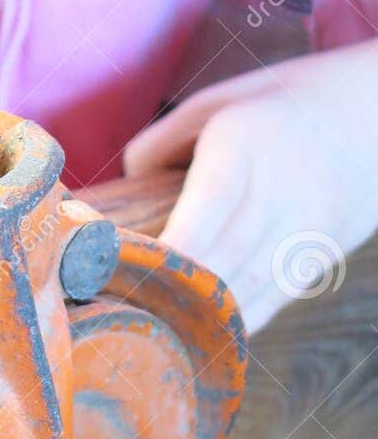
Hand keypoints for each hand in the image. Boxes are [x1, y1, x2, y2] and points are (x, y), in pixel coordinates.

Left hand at [124, 41, 377, 332]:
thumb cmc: (281, 106)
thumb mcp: (220, 101)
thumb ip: (163, 142)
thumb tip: (122, 195)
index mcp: (247, 141)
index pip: (205, 210)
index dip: (168, 253)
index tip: (124, 278)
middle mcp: (280, 188)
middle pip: (219, 260)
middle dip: (168, 293)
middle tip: (119, 313)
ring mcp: (306, 229)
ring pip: (243, 291)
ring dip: (195, 318)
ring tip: (146, 333)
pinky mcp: (319, 258)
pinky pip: (268, 304)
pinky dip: (229, 325)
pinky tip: (193, 338)